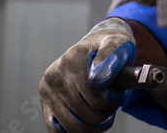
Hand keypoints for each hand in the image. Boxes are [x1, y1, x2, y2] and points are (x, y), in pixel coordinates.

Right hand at [40, 18, 135, 132]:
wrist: (97, 45)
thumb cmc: (112, 47)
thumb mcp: (119, 43)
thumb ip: (112, 56)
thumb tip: (97, 79)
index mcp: (72, 60)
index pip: (96, 98)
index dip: (114, 100)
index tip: (121, 92)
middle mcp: (54, 75)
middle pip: (88, 114)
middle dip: (107, 112)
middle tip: (115, 101)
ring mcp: (47, 91)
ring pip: (74, 126)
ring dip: (95, 124)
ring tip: (105, 111)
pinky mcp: (45, 103)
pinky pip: (57, 130)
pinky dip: (78, 131)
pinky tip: (91, 122)